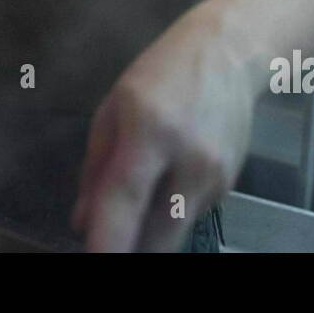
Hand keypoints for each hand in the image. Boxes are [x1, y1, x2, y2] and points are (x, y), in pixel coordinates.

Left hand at [71, 0, 258, 251]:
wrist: (231, 53)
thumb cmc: (162, 73)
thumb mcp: (114, 107)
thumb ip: (96, 167)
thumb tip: (82, 222)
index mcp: (150, 130)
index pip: (124, 200)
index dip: (106, 241)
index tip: (92, 259)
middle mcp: (189, 159)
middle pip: (157, 237)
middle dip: (129, 248)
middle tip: (108, 236)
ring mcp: (216, 176)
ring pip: (173, 233)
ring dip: (148, 230)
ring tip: (140, 192)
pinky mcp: (230, 186)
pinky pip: (190, 216)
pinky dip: (170, 211)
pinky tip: (169, 175)